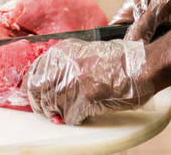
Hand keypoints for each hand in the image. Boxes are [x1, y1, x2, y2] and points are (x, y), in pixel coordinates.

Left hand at [25, 39, 153, 124]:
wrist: (139, 67)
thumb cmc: (117, 61)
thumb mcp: (84, 53)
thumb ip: (64, 65)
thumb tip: (48, 84)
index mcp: (62, 52)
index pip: (33, 74)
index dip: (31, 90)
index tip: (35, 98)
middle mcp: (64, 65)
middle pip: (37, 92)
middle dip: (40, 105)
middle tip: (47, 112)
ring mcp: (73, 82)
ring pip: (51, 106)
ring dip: (58, 114)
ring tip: (67, 113)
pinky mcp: (85, 98)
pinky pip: (70, 116)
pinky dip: (74, 118)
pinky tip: (83, 113)